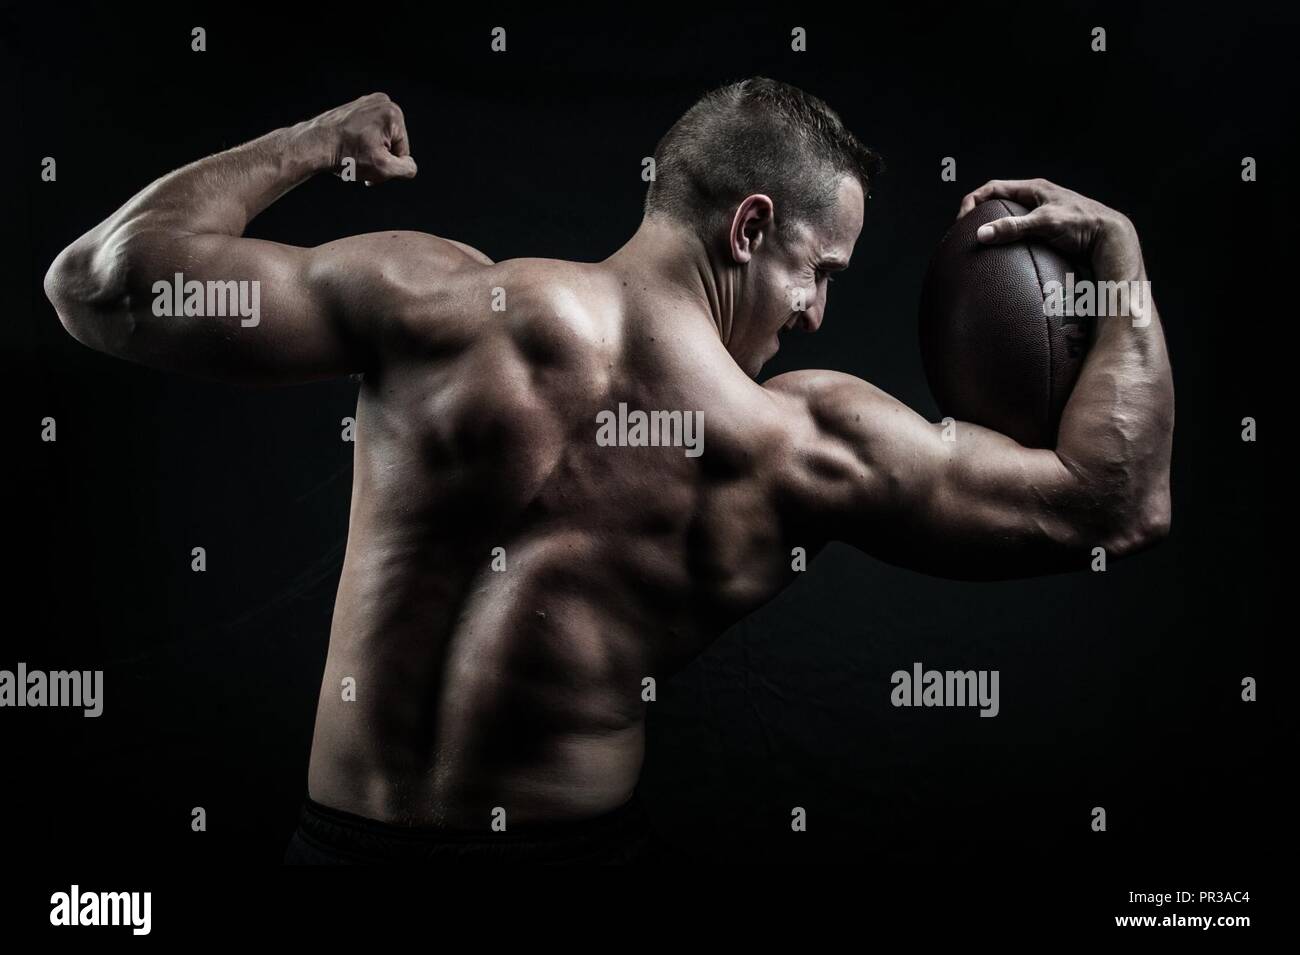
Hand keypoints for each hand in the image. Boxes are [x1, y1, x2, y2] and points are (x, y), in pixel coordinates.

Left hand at [309, 92, 417, 184]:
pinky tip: (347, 148)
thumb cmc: (346, 155)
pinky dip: (360, 143)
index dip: (388, 166)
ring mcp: (367, 102)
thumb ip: (407, 169)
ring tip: (352, 156)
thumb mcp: (384, 169)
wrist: (313, 144)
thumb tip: (410, 165)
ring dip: (370, 152)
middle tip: (361, 165)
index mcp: (393, 114)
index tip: (371, 169)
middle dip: (379, 158)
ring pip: (379, 138)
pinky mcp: (355, 106)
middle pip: (391, 143)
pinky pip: (367, 131)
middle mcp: (382, 102)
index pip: (402, 152)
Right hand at [957, 178, 1141, 278]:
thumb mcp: (1044, 223)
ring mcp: (1042, 213)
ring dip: (994, 229)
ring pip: (1008, 217)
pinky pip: (1020, 231)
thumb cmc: (1081, 225)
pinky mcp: (1048, 229)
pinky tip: (1006, 255)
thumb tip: (981, 234)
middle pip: (997, 202)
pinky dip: (1008, 240)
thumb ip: (1012, 228)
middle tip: (967, 234)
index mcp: (1033, 188)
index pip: (991, 189)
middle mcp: (1036, 198)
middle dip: (979, 216)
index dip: (972, 202)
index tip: (962, 222)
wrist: (1110, 237)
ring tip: (983, 245)